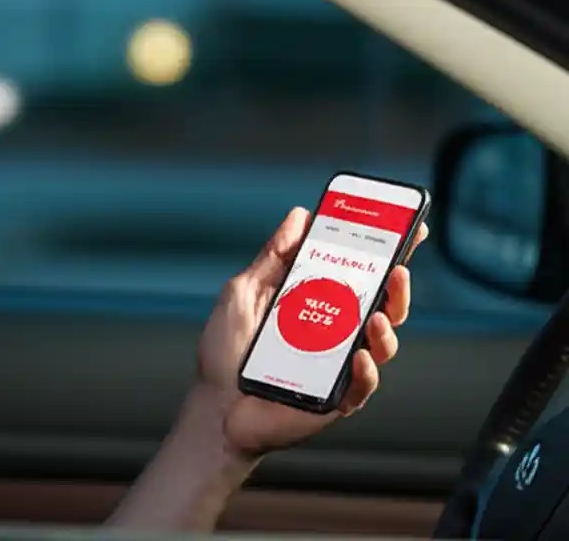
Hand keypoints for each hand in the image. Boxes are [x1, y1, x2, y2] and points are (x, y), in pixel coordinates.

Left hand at [193, 207, 428, 459]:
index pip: (361, 274)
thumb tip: (301, 215)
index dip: (388, 251)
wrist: (213, 405)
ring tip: (378, 317)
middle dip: (398, 287)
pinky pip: (363, 385)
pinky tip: (358, 357)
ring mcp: (340, 366)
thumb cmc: (226, 351)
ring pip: (383, 344)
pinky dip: (365, 370)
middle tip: (398, 269)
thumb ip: (273, 257)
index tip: (408, 226)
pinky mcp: (337, 399)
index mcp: (319, 302)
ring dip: (387, 328)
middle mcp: (337, 332)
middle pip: (384, 306)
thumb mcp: (244, 293)